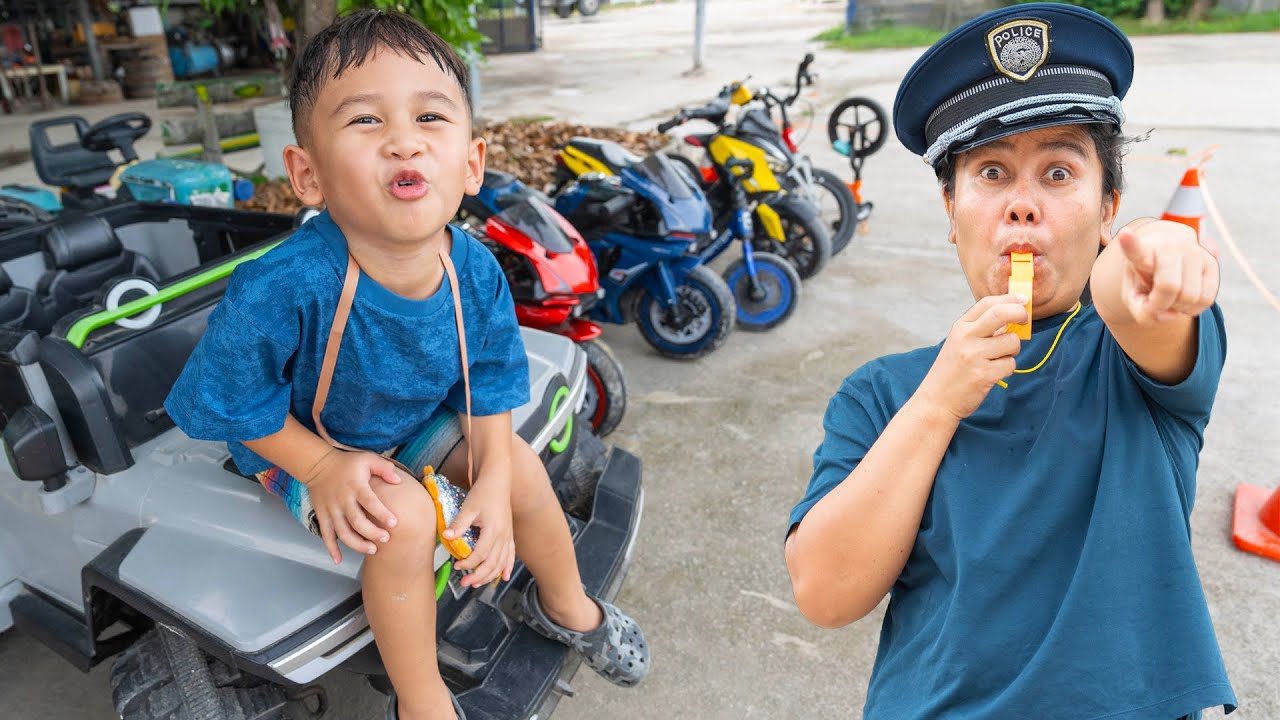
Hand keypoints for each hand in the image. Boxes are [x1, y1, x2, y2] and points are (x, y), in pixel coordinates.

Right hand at [303, 449, 402, 563]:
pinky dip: (331, 549)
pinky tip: (339, 560)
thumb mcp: (368, 458)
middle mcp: (343, 500)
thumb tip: (399, 481)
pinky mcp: (322, 516)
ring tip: (372, 550)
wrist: (317, 464)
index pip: (370, 502)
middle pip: (357, 522)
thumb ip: (384, 468)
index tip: (394, 523)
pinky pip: (326, 536)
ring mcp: (331, 510)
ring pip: (343, 532)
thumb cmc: (347, 463)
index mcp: (356, 486)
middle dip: (372, 533)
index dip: (382, 513)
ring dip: (357, 544)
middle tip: (386, 539)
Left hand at [445, 476, 514, 587]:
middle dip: (478, 575)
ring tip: (476, 583)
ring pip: (501, 562)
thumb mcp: (468, 507)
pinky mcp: (509, 534)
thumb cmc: (483, 492)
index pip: (481, 554)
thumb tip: (446, 537)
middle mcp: (503, 535)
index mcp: (493, 529)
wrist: (497, 480)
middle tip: (464, 582)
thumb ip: (459, 524)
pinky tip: (503, 577)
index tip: (456, 565)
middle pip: (492, 563)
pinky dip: (507, 567)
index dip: (468, 563)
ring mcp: (508, 535)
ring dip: (489, 575)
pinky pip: (510, 554)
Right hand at [915, 294, 1027, 420]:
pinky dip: (1007, 368)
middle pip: (1001, 314)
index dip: (1009, 298)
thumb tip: (1012, 315)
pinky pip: (1010, 364)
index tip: (1022, 300)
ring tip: (999, 358)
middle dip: (1020, 313)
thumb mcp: (959, 343)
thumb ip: (982, 329)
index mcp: (960, 327)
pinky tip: (993, 373)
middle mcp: (966, 338)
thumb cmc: (952, 370)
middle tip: (1025, 319)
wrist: (936, 400)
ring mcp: (974, 356)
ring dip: (1012, 350)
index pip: (987, 303)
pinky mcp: (983, 375)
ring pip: (1012, 342)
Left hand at [1108, 219, 1217, 323]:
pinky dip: (1193, 309)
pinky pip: (1206, 299)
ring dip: (1178, 307)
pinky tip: (1183, 299)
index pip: (1137, 249)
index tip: (1124, 234)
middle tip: (1155, 300)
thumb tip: (1168, 314)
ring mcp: (1194, 251)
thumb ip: (1141, 311)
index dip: (1130, 243)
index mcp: (1143, 251)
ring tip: (1170, 297)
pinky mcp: (1211, 263)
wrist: (1166, 257)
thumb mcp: (1133, 295)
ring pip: (1190, 295)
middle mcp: (1170, 246)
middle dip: (1161, 303)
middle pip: (1169, 286)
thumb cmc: (1144, 279)